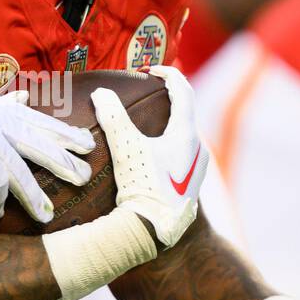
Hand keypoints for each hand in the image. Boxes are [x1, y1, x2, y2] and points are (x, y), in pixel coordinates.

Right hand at [90, 64, 206, 246]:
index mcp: (187, 134)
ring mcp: (197, 168)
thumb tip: (101, 93)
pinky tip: (154, 153)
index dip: (168, 74)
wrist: (155, 229)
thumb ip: (112, 117)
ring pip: (186, 135)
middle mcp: (198, 148)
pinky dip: (170, 143)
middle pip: (186, 112)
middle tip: (149, 92)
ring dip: (170, 122)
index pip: (183, 90)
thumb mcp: (125, 147)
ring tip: (149, 121)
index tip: (150, 70)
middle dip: (168, 98)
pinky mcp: (191, 184)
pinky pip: (184, 154)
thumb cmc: (142, 185)